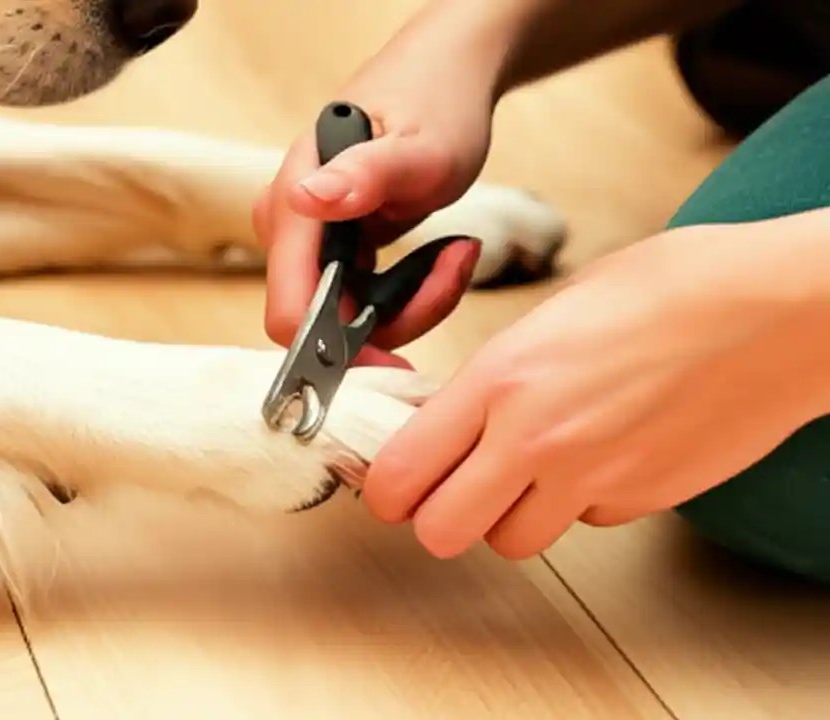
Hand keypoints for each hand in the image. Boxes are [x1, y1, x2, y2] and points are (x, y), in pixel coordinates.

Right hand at [255, 25, 505, 365]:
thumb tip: (306, 200)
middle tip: (453, 267)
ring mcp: (308, 244)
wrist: (444, 79)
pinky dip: (410, 294)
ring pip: (350, 321)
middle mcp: (289, 228)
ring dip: (412, 304)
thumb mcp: (417, 146)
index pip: (290, 311)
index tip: (397, 363)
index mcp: (294, 202)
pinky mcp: (332, 254)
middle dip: (395, 319)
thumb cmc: (434, 102)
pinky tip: (443, 252)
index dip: (336, 353)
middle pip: (324, 325)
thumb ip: (366, 174)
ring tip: (456, 252)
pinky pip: (365, 304)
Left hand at [360, 219, 829, 559]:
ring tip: (529, 472)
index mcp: (502, 378)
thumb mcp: (554, 311)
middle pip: (441, 531)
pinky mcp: (644, 499)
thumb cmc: (675, 286)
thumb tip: (454, 412)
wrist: (781, 309)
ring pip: (511, 542)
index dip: (386, 488)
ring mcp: (594, 477)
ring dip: (506, 518)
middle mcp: (538, 438)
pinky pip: (583, 523)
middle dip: (437, 516)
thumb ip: (496, 372)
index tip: (392, 481)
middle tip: (450, 488)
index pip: (402, 470)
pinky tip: (602, 455)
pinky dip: (580, 504)